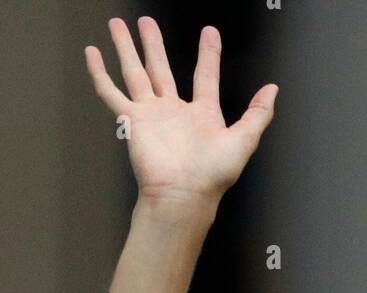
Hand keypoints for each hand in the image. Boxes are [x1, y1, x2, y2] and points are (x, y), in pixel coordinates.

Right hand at [85, 16, 277, 205]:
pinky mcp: (132, 121)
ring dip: (126, 48)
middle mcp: (174, 112)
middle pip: (161, 68)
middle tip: (146, 21)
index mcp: (202, 115)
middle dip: (153, 44)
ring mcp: (151, 115)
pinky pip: (112, 93)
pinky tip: (92, 54)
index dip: (209, 54)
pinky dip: (100, 74)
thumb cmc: (212, 176)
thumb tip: (272, 90)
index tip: (210, 32)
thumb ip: (258, 113)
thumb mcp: (244, 140)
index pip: (205, 76)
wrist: (183, 195)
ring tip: (117, 25)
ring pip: (134, 72)